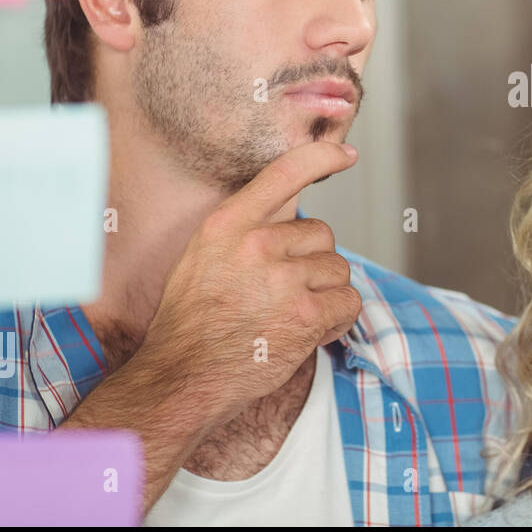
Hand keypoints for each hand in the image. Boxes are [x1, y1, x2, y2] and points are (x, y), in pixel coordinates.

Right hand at [134, 140, 362, 425]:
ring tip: (288, 316)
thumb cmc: (192, 322)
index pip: (284, 173)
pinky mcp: (306, 314)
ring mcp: (284, 279)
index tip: (347, 154)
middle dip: (312, 262)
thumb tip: (289, 220)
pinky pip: (348, 302)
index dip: (322, 157)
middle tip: (283, 293)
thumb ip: (244, 232)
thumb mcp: (201, 257)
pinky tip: (308, 332)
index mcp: (227, 224)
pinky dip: (337, 319)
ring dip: (324, 293)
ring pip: (337, 269)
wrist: (183, 377)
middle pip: (321, 234)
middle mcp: (257, 244)